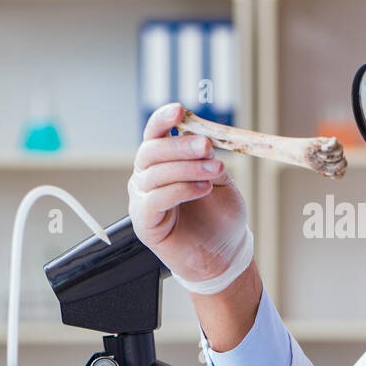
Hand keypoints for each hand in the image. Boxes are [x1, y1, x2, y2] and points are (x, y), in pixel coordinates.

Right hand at [128, 103, 252, 294]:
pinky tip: (202, 189)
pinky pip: (155, 200)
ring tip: (214, 170)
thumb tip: (201, 139)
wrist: (223, 255)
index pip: (155, 134)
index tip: (180, 110)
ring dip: (187, 168)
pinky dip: (180, 190)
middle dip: (180, 146)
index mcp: (163, 162)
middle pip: (151, 151)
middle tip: (206, 146)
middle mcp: (147, 178)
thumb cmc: (220, 217)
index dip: (163, 120)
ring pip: (155, 174)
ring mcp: (142, 200)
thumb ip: (209, 159)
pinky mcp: (144, 223)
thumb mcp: (220, 180)